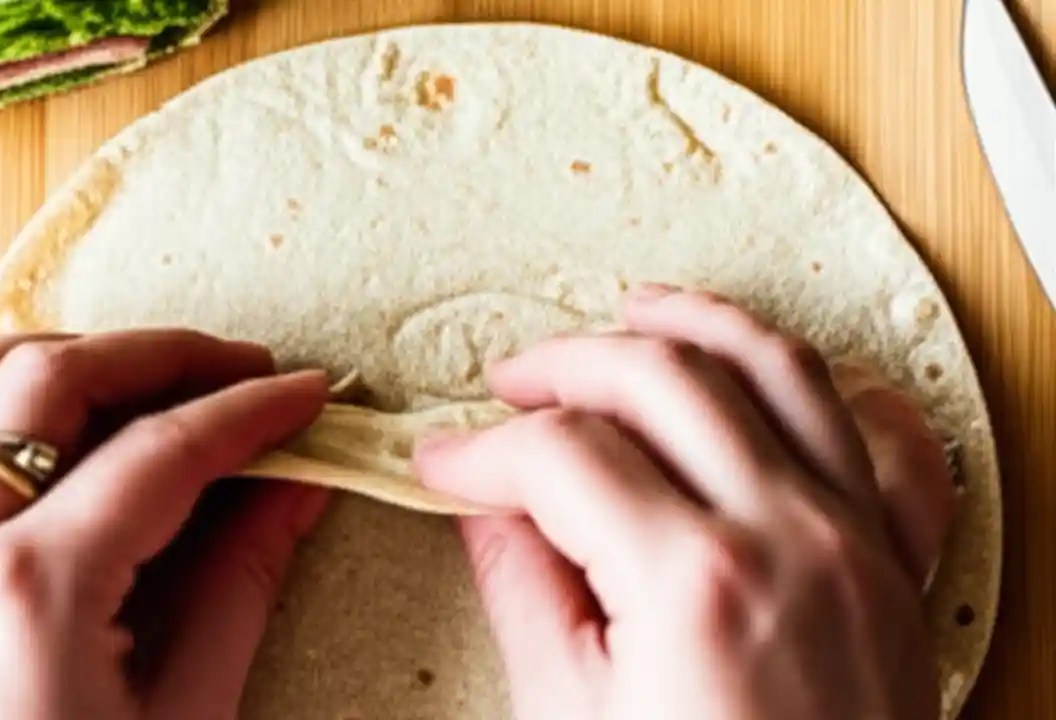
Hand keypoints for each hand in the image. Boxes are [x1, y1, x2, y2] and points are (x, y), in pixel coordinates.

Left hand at [0, 330, 330, 719]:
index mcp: (29, 599)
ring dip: (37, 359)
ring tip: (115, 376)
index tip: (306, 393)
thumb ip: (240, 584)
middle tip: (231, 367)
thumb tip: (294, 485)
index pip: (164, 453)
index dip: (250, 410)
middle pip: (47, 384)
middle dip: (156, 355)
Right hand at [415, 287, 954, 719]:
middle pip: (662, 376)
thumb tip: (490, 507)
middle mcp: (790, 536)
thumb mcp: (571, 716)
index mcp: (694, 581)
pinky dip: (837, 389)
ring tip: (631, 309)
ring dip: (695, 322)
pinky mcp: (897, 563)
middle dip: (567, 364)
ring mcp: (858, 540)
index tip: (445, 461)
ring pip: (779, 367)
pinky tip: (782, 378)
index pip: (562, 454)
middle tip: (511, 385)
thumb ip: (525, 590)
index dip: (484, 447)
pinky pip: (890, 440)